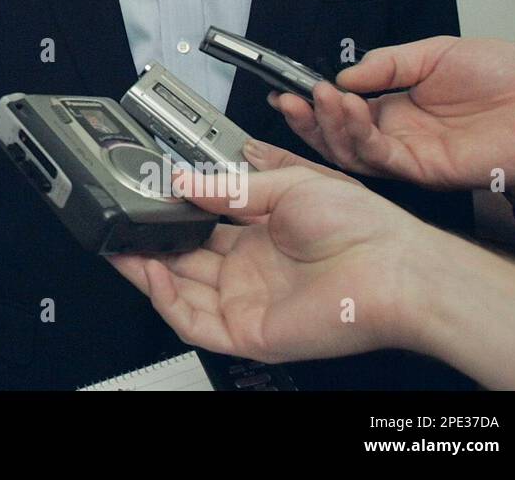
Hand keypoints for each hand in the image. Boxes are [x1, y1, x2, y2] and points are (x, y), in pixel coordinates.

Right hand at [108, 143, 427, 362]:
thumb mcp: (287, 185)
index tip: (144, 196)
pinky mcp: (248, 332)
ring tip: (120, 243)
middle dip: (148, 243)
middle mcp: (250, 272)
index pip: (198, 228)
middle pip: (181, 261)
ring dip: (145, 270)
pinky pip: (193, 323)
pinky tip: (150, 272)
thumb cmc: (363, 226)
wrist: (393, 267)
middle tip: (121, 221)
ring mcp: (247, 303)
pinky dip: (165, 300)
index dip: (168, 215)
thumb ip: (228, 187)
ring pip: (179, 293)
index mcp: (260, 236)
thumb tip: (183, 182)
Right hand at [271, 36, 514, 190]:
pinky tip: (349, 108)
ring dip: (328, 126)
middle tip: (289, 99)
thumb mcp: (436, 52)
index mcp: (397, 109)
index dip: (313, 103)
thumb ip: (388, 64)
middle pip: (337, 139)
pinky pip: (380, 159)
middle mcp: (398, 136)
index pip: (342, 112)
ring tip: (318, 97)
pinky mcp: (426, 171)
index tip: (288, 89)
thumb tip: (344, 75)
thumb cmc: (507, 77)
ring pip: (351, 153)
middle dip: (308, 121)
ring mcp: (410, 156)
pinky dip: (358, 136)